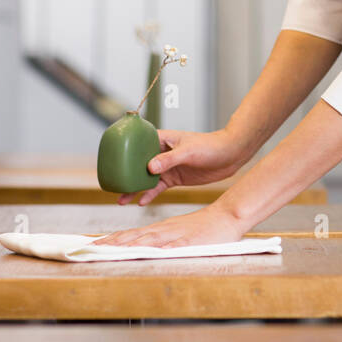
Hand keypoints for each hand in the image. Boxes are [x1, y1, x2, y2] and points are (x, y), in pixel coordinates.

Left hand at [88, 203, 245, 247]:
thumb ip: (162, 241)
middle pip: (134, 237)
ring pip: (149, 241)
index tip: (93, 245)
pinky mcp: (191, 241)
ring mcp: (177, 236)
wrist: (227, 216)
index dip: (111, 240)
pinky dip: (161, 250)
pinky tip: (150, 254)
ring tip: (111, 251)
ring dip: (129, 246)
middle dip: (112, 244)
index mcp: (160, 230)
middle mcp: (164, 231)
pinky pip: (174, 246)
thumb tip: (143, 251)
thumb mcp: (178, 233)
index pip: (131, 235)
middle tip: (91, 248)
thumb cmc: (203, 227)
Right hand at [115, 127, 253, 205]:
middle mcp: (162, 152)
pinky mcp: (175, 178)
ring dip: (135, 188)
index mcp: (163, 139)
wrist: (229, 156)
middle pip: (139, 163)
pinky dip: (149, 195)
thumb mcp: (188, 151)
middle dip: (126, 174)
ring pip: (146, 178)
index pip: (139, 143)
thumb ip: (169, 159)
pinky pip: (158, 188)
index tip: (111, 160)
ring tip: (121, 200)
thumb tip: (149, 167)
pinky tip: (141, 203)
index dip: (125, 150)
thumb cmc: (210, 145)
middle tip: (112, 185)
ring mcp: (168, 166)